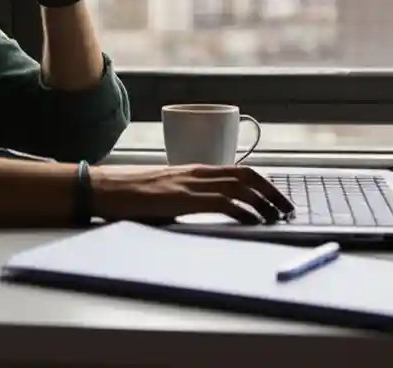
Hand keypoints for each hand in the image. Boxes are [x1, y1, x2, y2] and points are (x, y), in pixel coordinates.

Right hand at [90, 164, 294, 224]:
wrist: (104, 188)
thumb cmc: (131, 194)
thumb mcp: (167, 193)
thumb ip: (189, 197)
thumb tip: (211, 211)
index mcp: (195, 170)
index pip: (240, 170)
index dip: (264, 182)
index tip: (278, 197)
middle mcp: (197, 172)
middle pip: (247, 175)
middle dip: (272, 191)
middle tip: (289, 208)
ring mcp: (190, 184)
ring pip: (240, 186)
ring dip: (264, 202)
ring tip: (278, 216)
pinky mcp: (182, 199)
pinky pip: (222, 203)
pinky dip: (243, 212)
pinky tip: (254, 222)